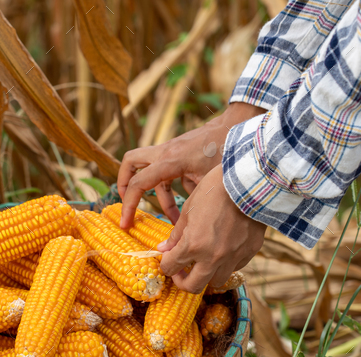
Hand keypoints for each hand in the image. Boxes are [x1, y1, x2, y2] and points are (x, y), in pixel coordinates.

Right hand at [117, 102, 265, 227]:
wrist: (237, 127)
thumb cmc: (226, 151)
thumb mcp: (209, 180)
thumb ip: (192, 200)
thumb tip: (181, 225)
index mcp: (170, 160)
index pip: (138, 183)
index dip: (128, 205)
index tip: (126, 223)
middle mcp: (164, 152)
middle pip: (129, 163)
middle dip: (124, 185)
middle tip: (128, 206)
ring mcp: (169, 151)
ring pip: (147, 171)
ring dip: (156, 196)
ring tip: (171, 218)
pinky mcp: (177, 155)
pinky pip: (165, 174)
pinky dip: (171, 191)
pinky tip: (187, 205)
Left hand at [157, 165, 266, 293]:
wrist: (250, 181)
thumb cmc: (214, 190)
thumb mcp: (188, 210)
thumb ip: (176, 235)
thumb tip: (163, 250)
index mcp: (193, 245)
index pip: (170, 268)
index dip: (165, 265)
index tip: (167, 260)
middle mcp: (213, 257)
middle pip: (193, 287)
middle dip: (182, 282)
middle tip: (180, 272)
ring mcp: (233, 257)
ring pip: (216, 282)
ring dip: (205, 275)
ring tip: (202, 262)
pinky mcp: (249, 252)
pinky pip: (234, 268)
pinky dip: (225, 265)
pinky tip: (222, 252)